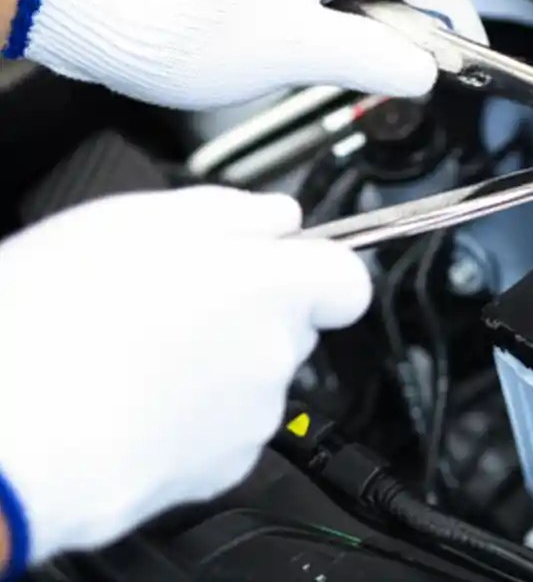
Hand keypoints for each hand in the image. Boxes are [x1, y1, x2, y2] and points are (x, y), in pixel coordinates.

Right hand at [0, 187, 371, 564]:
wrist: (10, 433)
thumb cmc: (55, 321)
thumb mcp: (136, 220)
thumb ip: (230, 212)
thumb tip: (278, 217)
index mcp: (274, 287)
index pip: (346, 278)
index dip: (314, 267)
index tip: (278, 262)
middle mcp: (278, 356)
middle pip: (290, 325)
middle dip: (244, 310)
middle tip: (168, 298)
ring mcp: (252, 419)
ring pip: (250, 377)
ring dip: (210, 363)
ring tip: (131, 352)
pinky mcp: (218, 472)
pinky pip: (218, 430)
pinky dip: (187, 417)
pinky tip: (128, 400)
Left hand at [23, 0, 485, 108]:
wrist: (101, 23)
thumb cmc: (177, 28)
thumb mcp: (294, 52)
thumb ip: (373, 60)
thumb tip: (424, 71)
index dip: (454, 14)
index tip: (473, 52)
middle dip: (417, 25)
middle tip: (428, 73)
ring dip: (377, 28)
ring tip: (378, 72)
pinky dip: (343, 24)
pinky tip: (335, 56)